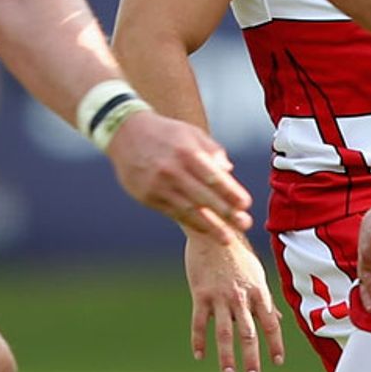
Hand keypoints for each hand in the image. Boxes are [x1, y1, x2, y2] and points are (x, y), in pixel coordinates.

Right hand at [104, 110, 252, 236]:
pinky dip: (191, 223)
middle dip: (226, 213)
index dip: (230, 193)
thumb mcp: (191, 133)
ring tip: (228, 239)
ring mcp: (158, 185)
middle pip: (204, 197)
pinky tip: (206, 230)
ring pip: (189, 210)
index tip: (246, 204)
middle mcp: (172, 170)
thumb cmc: (166, 133)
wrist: (125, 133)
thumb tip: (228, 171)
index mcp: (187, 152)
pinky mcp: (147, 196)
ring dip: (210, 226)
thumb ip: (212, 151)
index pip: (213, 177)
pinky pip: (173, 213)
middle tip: (245, 224)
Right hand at [184, 230, 285, 371]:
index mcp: (259, 292)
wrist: (214, 232)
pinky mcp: (200, 295)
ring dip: (227, 357)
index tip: (277, 362)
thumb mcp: (257, 275)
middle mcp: (241, 297)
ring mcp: (220, 297)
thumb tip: (277, 319)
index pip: (271, 324)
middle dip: (252, 358)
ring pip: (224, 333)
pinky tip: (200, 356)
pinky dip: (199, 341)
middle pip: (249, 333)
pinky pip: (199, 323)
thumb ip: (265, 300)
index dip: (275, 344)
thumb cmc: (238, 255)